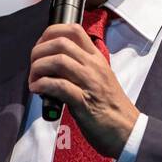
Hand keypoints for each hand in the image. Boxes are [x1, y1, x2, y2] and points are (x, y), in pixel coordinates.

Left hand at [28, 23, 139, 157]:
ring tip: (34, 80)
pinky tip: (37, 89)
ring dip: (38, 68)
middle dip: (39, 51)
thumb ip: (80, 68)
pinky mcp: (84, 102)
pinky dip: (43, 85)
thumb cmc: (111, 109)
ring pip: (58, 61)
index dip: (50, 33)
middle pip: (60, 43)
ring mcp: (90, 83)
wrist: (127, 131)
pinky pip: (59, 86)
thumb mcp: (99, 79)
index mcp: (96, 59)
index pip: (74, 30)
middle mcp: (94, 67)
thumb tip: (52, 64)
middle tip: (33, 66)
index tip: (40, 46)